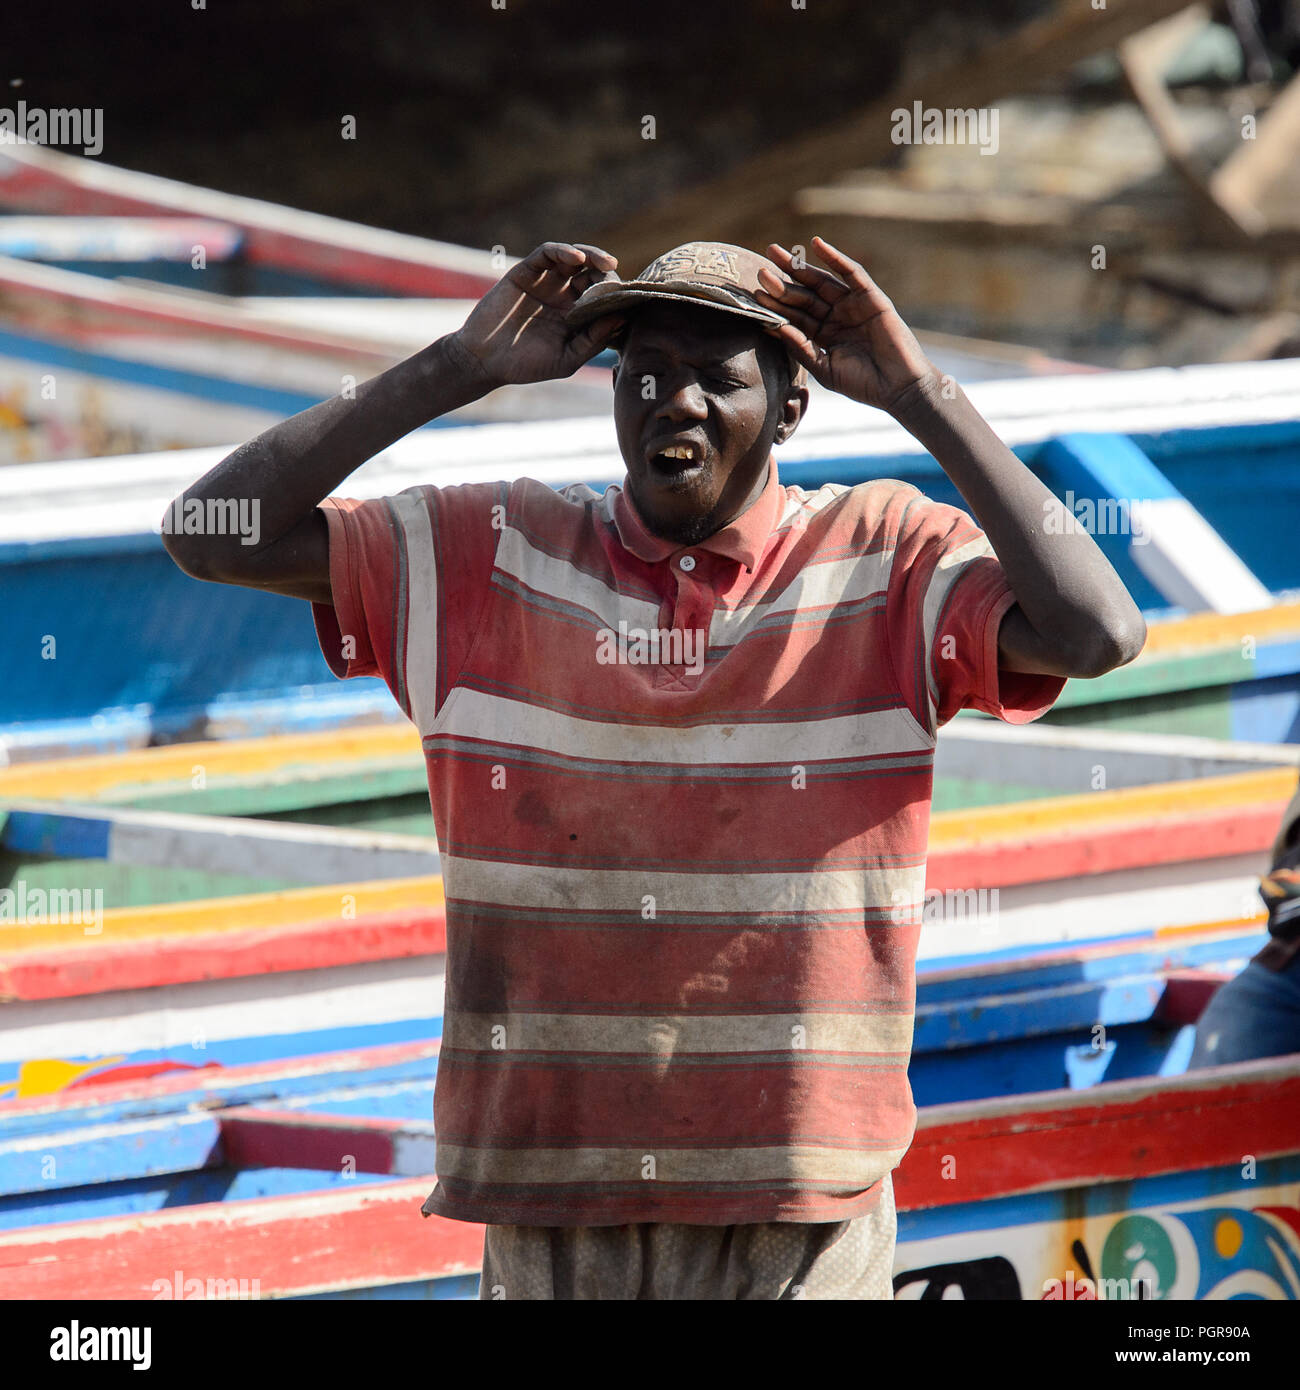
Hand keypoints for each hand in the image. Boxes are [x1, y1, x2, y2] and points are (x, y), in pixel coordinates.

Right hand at [447, 242, 622, 388]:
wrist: (484, 360)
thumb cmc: (526, 365)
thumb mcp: (566, 359)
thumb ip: (593, 340)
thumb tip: (620, 319)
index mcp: (578, 317)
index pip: (603, 298)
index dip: (616, 295)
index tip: (628, 298)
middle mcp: (564, 296)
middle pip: (593, 274)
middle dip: (607, 272)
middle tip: (616, 275)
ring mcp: (546, 282)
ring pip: (575, 258)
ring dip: (592, 256)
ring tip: (605, 263)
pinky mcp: (526, 272)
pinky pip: (547, 254)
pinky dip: (563, 251)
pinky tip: (576, 258)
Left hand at [755, 236, 937, 414]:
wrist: (899, 388)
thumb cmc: (863, 384)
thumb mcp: (824, 369)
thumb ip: (802, 349)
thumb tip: (778, 329)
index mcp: (822, 336)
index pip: (794, 317)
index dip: (775, 305)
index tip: (755, 294)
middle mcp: (835, 318)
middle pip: (803, 296)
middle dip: (781, 282)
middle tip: (759, 269)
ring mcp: (852, 306)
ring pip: (821, 282)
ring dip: (799, 267)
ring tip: (776, 253)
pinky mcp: (871, 297)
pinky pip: (851, 273)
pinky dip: (835, 257)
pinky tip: (816, 244)